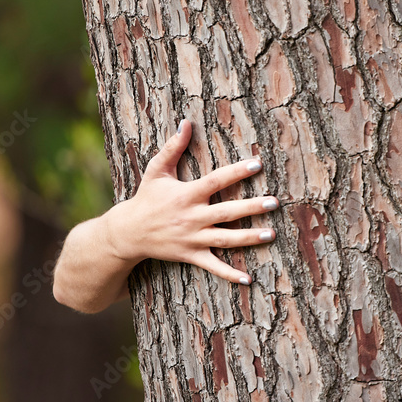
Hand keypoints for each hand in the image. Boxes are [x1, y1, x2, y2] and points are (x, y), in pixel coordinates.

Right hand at [105, 119, 277, 284]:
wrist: (127, 233)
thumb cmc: (146, 198)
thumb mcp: (156, 171)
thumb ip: (172, 147)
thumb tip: (186, 122)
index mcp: (186, 194)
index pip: (216, 181)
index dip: (236, 172)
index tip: (257, 163)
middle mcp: (192, 217)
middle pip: (227, 212)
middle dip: (251, 208)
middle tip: (275, 202)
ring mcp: (192, 238)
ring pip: (226, 239)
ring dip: (249, 238)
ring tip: (271, 234)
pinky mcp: (190, 255)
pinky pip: (213, 266)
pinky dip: (229, 274)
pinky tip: (248, 279)